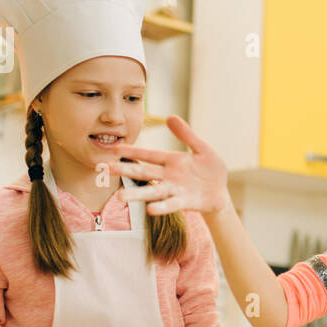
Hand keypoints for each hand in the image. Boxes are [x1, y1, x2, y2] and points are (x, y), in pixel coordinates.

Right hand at [110, 115, 230, 215]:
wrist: (221, 191)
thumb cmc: (210, 169)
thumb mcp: (202, 149)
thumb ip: (187, 135)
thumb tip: (170, 116)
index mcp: (171, 161)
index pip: (148, 154)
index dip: (132, 151)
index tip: (114, 148)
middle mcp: (168, 176)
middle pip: (144, 172)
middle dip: (126, 170)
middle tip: (105, 169)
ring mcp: (174, 190)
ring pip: (152, 192)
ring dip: (137, 194)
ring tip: (120, 197)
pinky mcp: (184, 203)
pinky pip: (170, 205)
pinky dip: (161, 207)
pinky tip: (150, 209)